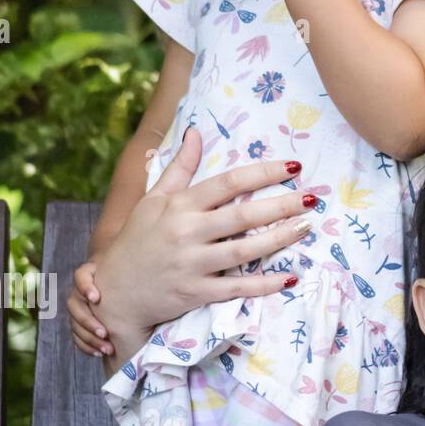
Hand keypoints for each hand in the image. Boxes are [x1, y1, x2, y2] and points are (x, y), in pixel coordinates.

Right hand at [66, 127, 315, 365]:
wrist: (112, 294)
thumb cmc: (137, 241)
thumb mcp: (152, 200)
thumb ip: (178, 168)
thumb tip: (195, 132)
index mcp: (179, 206)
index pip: (228, 183)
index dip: (262, 173)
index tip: (293, 167)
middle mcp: (186, 232)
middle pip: (242, 216)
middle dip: (281, 205)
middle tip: (312, 198)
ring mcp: (191, 264)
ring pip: (244, 252)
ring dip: (279, 239)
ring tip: (306, 227)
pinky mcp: (195, 293)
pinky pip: (236, 289)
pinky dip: (264, 284)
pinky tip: (289, 277)